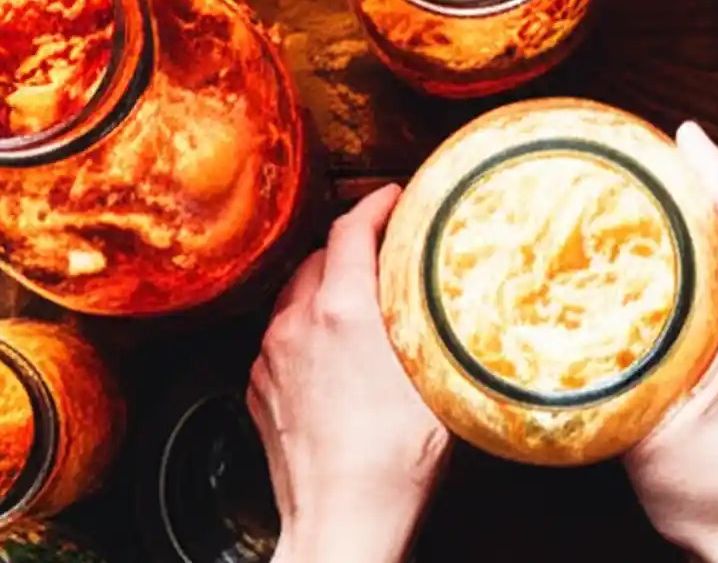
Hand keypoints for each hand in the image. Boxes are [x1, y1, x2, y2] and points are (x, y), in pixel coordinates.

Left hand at [248, 185, 450, 562]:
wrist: (342, 521)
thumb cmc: (393, 462)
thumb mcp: (438, 381)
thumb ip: (439, 329)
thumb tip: (459, 304)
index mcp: (344, 311)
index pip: (351, 228)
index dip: (375, 204)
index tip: (392, 197)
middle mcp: (297, 324)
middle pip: (319, 256)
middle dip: (351, 244)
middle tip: (385, 251)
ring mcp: (271, 357)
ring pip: (293, 296)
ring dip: (325, 286)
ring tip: (359, 299)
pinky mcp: (258, 389)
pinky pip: (278, 338)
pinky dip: (303, 329)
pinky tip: (330, 351)